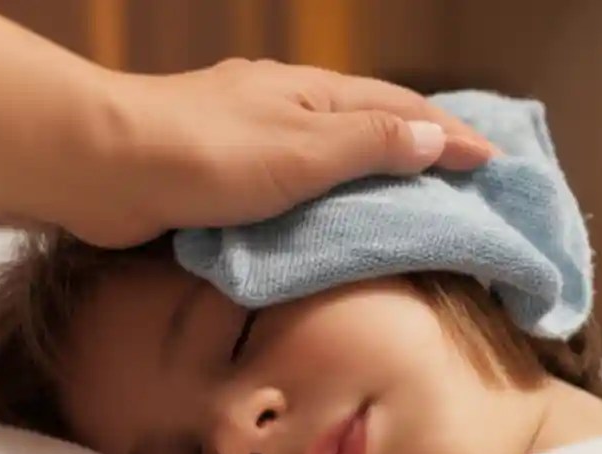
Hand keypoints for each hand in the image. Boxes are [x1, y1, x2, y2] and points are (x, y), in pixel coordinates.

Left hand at [61, 59, 495, 247]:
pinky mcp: (221, 169)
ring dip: (374, 167)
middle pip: (370, 121)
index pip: (403, 112)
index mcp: (315, 93)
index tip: (493, 162)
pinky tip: (328, 212)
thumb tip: (435, 138)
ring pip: (331, 149)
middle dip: (420, 144)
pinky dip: (328, 191)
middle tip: (461, 175)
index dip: (450, 136)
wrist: (108, 164)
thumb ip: (370, 145)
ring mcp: (252, 133)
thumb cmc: (208, 154)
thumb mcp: (305, 151)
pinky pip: (295, 177)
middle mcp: (287, 105)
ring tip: (409, 195)